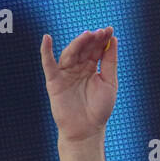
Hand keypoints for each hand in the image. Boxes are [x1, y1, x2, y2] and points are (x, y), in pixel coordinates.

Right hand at [40, 27, 117, 142]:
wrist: (87, 130)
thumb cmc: (99, 109)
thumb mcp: (109, 83)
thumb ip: (109, 63)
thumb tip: (114, 41)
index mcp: (91, 68)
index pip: (96, 49)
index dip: (102, 39)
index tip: (110, 30)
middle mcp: (78, 68)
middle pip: (84, 49)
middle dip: (92, 40)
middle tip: (101, 32)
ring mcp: (65, 73)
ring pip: (70, 53)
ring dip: (78, 43)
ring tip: (87, 35)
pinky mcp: (54, 80)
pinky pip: (48, 63)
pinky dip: (45, 51)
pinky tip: (47, 39)